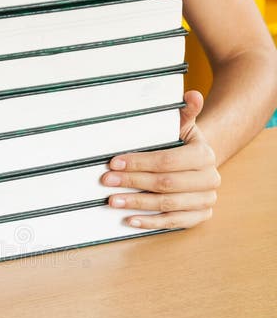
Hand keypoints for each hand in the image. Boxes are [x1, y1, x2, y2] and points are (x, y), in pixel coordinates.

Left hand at [103, 90, 220, 229]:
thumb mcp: (183, 126)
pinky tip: (130, 219)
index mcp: (204, 155)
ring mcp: (206, 200)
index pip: (166, 161)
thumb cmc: (182, 143)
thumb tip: (192, 95)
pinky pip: (173, 223)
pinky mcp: (200, 216)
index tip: (114, 163)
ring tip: (113, 200)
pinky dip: (150, 222)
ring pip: (167, 205)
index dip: (139, 163)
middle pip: (165, 183)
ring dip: (137, 203)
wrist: (197, 164)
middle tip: (107, 182)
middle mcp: (210, 179)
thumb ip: (185, 112)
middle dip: (132, 182)